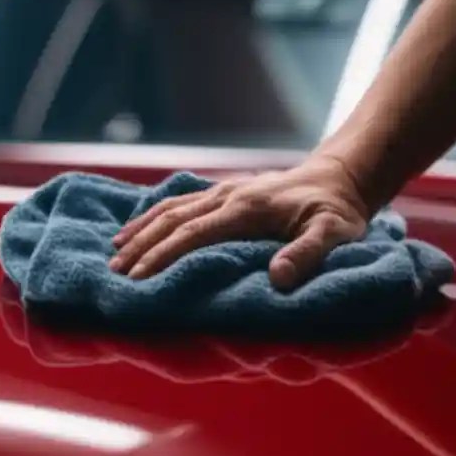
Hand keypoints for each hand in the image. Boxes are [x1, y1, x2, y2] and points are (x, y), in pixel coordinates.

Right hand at [110, 156, 371, 289]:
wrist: (341, 176)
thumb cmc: (338, 211)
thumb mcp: (335, 234)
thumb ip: (308, 254)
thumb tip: (277, 279)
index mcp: (247, 208)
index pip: (194, 233)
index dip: (164, 255)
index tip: (138, 277)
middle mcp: (228, 195)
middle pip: (173, 219)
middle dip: (142, 245)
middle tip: (114, 271)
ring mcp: (225, 190)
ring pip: (172, 207)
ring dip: (142, 229)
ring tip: (115, 251)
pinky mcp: (226, 191)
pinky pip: (182, 201)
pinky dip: (155, 214)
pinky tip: (140, 226)